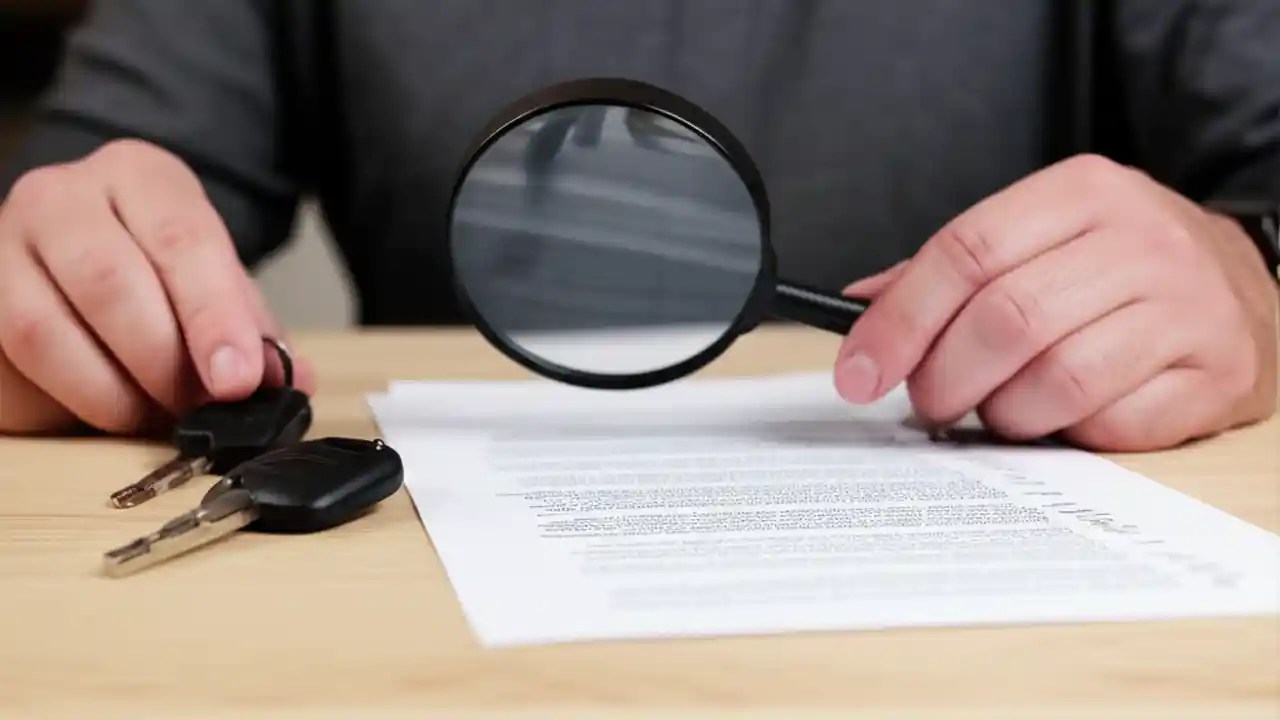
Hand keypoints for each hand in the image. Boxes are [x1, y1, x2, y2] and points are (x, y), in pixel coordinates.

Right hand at [0, 139, 314, 435]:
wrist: (72, 262)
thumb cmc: (156, 275)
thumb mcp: (215, 289)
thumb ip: (251, 332)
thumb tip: (289, 385)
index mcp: (139, 177)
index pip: (182, 238)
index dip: (214, 316)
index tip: (239, 380)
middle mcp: (62, 197)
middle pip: (110, 281)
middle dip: (164, 361)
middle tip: (200, 408)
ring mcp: (3, 245)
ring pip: (45, 329)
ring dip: (113, 392)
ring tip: (156, 416)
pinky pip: (12, 363)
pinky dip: (69, 401)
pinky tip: (110, 411)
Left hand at [835, 154, 1277, 451]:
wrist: (1242, 287)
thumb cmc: (1117, 268)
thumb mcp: (1039, 239)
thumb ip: (951, 270)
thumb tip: (862, 308)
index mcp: (1082, 192)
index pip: (966, 252)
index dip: (901, 320)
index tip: (860, 372)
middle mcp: (1142, 240)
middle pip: (1006, 320)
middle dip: (944, 379)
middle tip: (931, 403)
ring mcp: (1188, 307)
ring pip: (1057, 380)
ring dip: (1005, 412)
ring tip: (1002, 407)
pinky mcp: (1218, 373)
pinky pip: (1112, 426)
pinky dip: (1070, 433)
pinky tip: (1067, 416)